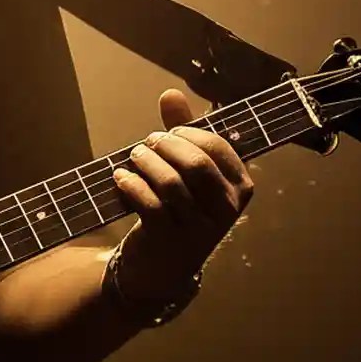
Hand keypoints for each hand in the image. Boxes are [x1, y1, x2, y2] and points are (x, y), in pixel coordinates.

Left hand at [111, 89, 253, 301]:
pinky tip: (119, 177)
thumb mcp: (186, 172)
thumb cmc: (178, 209)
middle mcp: (226, 209)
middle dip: (166, 145)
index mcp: (240, 187)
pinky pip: (150, 204)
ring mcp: (199, 228)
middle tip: (146, 143)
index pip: (218, 146)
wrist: (162, 268)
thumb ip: (182, 132)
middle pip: (196, 164)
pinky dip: (131, 185)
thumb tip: (171, 93)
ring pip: (171, 184)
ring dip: (146, 163)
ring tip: (133, 157)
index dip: (187, 132)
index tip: (167, 132)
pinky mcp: (170, 240)